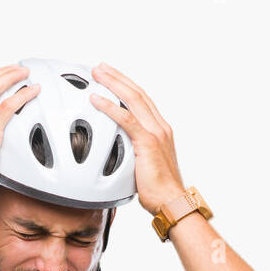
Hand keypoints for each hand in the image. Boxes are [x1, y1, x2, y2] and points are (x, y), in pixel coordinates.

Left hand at [89, 62, 187, 214]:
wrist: (173, 202)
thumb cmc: (161, 192)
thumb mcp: (147, 166)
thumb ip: (136, 154)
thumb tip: (120, 155)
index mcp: (161, 131)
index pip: (143, 100)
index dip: (127, 86)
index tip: (113, 77)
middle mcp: (160, 127)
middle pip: (137, 93)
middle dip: (118, 78)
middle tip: (101, 68)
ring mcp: (155, 133)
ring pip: (132, 99)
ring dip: (113, 83)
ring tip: (97, 74)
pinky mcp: (148, 142)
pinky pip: (126, 119)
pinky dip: (110, 107)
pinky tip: (96, 99)